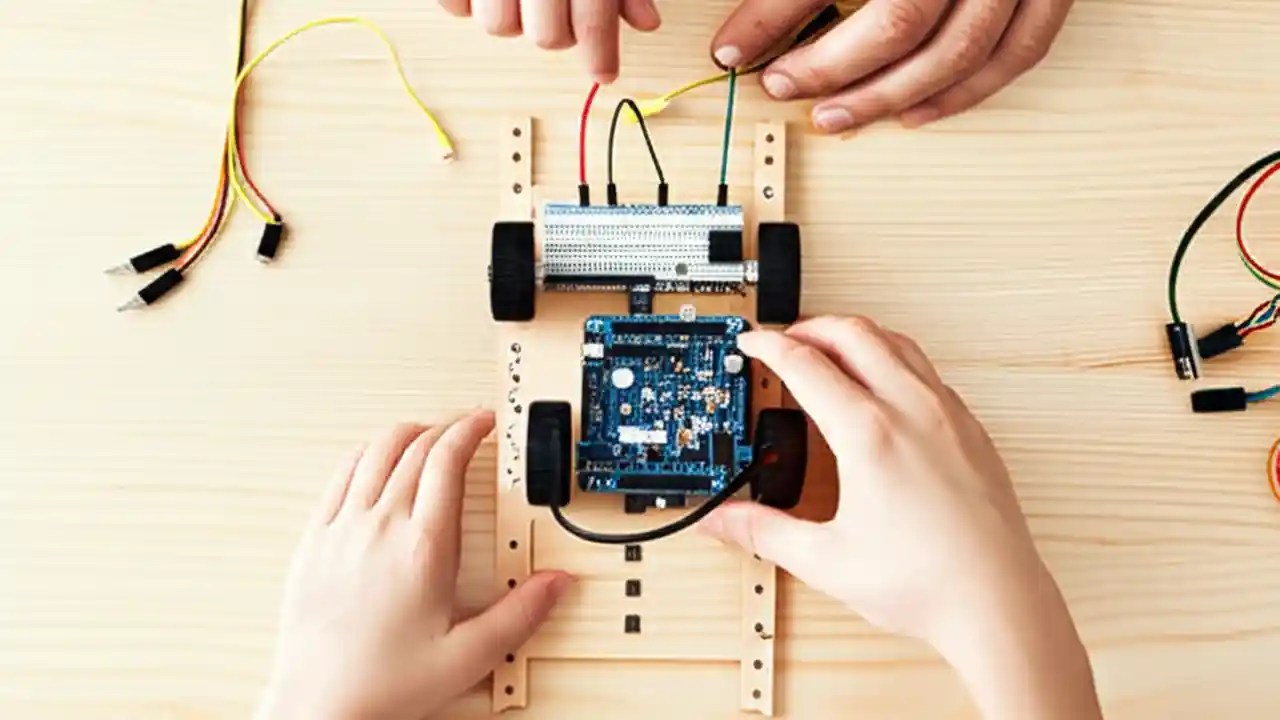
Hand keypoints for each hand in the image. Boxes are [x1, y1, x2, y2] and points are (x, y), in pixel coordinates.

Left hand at [256, 411, 572, 719]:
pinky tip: (370, 459)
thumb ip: (518, 615)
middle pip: (414, 448)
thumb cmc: (381, 685)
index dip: (470, 431)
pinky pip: (338, 476)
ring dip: (403, 433)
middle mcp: (380, 528)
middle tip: (463, 428)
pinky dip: (361, 455)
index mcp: (423, 548)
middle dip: (445, 428)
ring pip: (372, 452)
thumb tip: (554, 584)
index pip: (448, 461)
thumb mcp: (467, 656)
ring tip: (423, 434)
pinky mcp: (313, 542)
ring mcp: (341, 531)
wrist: (318, 706)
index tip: (483, 423)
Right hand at [439, 0, 661, 82]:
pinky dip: (467, 1)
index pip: (593, 21)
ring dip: (509, 16)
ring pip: (497, 27)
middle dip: (554, 33)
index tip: (604, 75)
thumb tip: (646, 22)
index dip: (602, 54)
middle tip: (554, 11)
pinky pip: (455, 8)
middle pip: (545, 37)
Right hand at [699, 317, 1100, 718]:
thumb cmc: (929, 583)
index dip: (770, 347)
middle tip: (786, 340)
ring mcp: (948, 416)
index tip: (754, 343)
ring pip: (898, 342)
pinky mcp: (972, 430)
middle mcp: (913, 412)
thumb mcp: (826, 560)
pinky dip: (894, 359)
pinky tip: (885, 386)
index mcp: (870, 435)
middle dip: (811, 327)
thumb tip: (724, 521)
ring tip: (831, 350)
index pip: (806, 365)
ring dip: (856, 335)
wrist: (997, 603)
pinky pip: (928, 371)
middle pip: (855, 334)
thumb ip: (764, 532)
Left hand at [710, 0, 1073, 130]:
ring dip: (895, 95)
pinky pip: (1020, 50)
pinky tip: (918, 110)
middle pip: (903, 26)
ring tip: (840, 114)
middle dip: (836, 71)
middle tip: (785, 87)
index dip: (776, 21)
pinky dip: (968, 90)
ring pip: (962, 51)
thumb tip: (741, 31)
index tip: (734, 48)